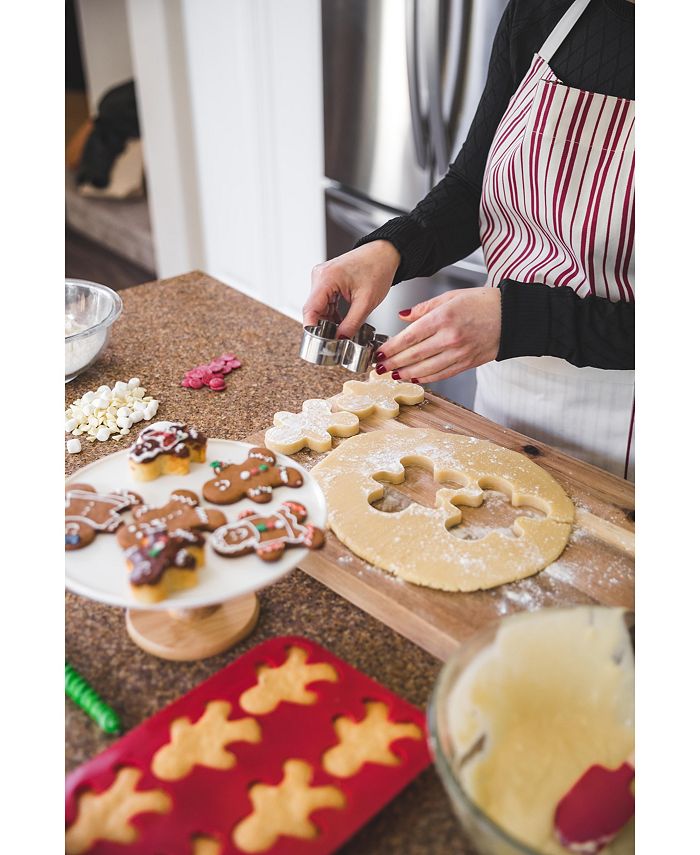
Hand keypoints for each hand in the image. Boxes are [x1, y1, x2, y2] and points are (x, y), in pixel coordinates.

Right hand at [303, 241, 399, 338]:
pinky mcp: (327, 281)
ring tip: (340, 334)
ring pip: (318, 307)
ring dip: (327, 322)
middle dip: (321, 328)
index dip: (312, 329)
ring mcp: (322, 278)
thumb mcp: (366, 302)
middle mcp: (320, 276)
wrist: (385, 253)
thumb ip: (351, 324)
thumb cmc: (378, 267)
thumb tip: (340, 340)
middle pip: (313, 310)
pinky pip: (324, 302)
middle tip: (333, 343)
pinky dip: (331, 314)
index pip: (310, 309)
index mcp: (326, 277)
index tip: (317, 344)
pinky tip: (340, 323)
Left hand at [375, 288, 501, 382]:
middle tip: (379, 367)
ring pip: (425, 369)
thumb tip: (402, 317)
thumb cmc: (483, 303)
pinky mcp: (467, 363)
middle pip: (414, 355)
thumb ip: (424, 308)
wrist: (512, 317)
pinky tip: (413, 377)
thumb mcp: (451, 297)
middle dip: (393, 363)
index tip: (379, 353)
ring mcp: (458, 353)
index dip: (391, 348)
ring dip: (406, 373)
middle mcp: (450, 338)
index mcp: (443, 318)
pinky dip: (425, 378)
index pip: (409, 337)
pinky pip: (441, 374)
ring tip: (393, 374)